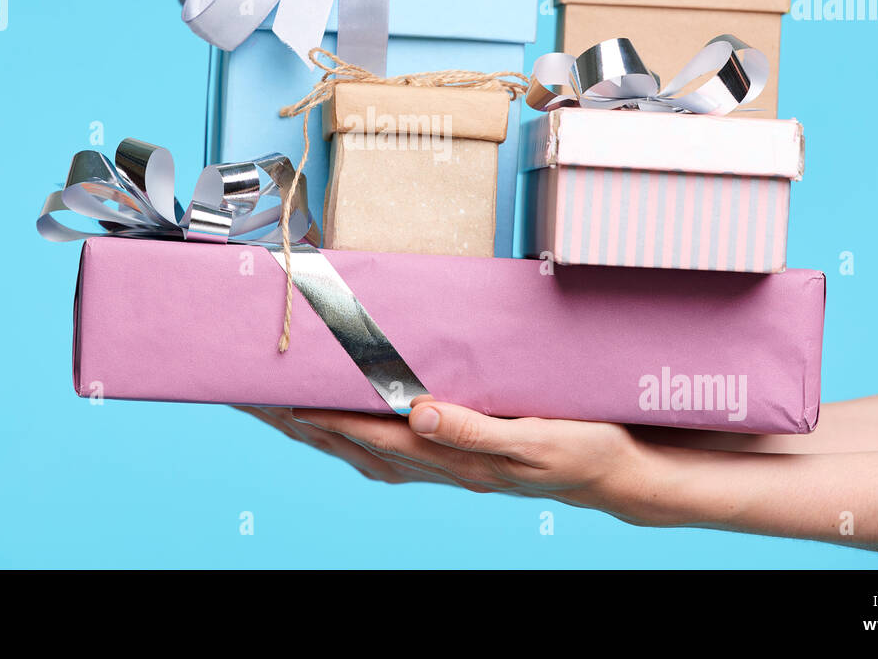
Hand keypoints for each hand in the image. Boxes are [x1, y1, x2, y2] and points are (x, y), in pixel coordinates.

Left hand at [290, 398, 682, 525]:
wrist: (616, 473)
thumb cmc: (581, 452)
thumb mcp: (535, 442)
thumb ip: (475, 431)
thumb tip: (419, 415)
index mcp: (457, 461)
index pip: (376, 438)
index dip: (329, 420)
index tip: (286, 403)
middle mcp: (444, 466)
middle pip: (358, 447)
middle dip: (308, 427)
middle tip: (261, 404)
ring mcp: (449, 465)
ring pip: (369, 450)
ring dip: (325, 433)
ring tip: (286, 413)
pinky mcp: (461, 455)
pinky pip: (393, 448)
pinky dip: (359, 437)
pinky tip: (349, 426)